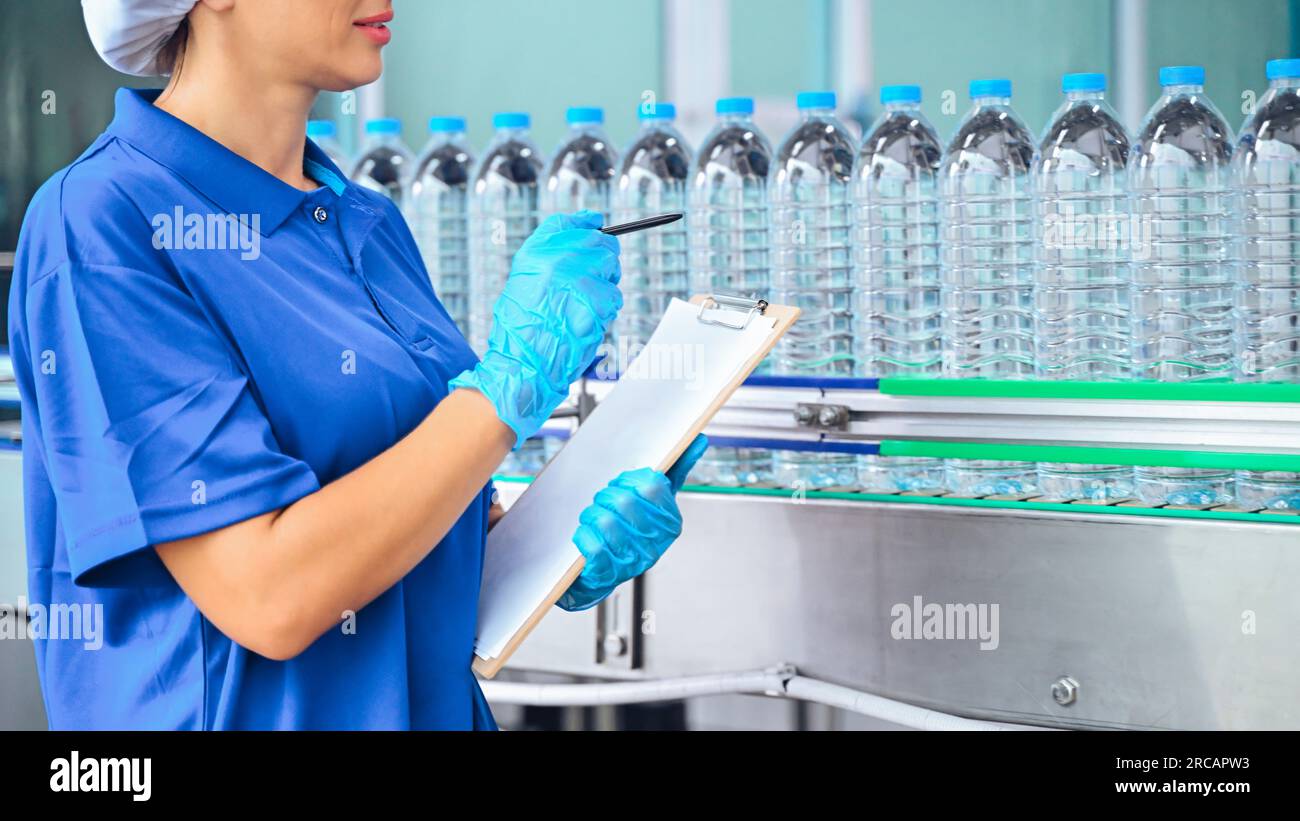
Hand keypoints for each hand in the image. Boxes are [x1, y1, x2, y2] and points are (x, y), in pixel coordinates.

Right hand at [450, 211, 620, 446]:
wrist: (521, 366)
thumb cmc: (520, 335)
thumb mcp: (521, 287)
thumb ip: (548, 265)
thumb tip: (580, 250)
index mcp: (534, 254)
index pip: (566, 223)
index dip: (585, 222)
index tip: (596, 223)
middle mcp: (556, 259)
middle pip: (598, 242)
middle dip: (604, 259)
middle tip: (598, 280)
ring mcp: (578, 277)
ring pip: (611, 269)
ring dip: (605, 288)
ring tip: (584, 310)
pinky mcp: (596, 299)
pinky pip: (614, 297)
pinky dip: (607, 311)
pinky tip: (588, 322)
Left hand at [558, 434, 708, 610]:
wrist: (604, 570)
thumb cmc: (631, 529)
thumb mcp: (655, 501)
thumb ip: (676, 469)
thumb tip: (698, 440)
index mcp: (670, 523)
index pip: (651, 486)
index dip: (629, 480)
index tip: (621, 485)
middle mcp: (656, 544)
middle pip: (624, 501)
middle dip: (606, 496)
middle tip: (603, 502)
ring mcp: (633, 562)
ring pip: (605, 521)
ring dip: (592, 515)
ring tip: (594, 520)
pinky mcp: (608, 574)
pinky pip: (592, 546)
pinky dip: (583, 535)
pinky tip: (587, 536)